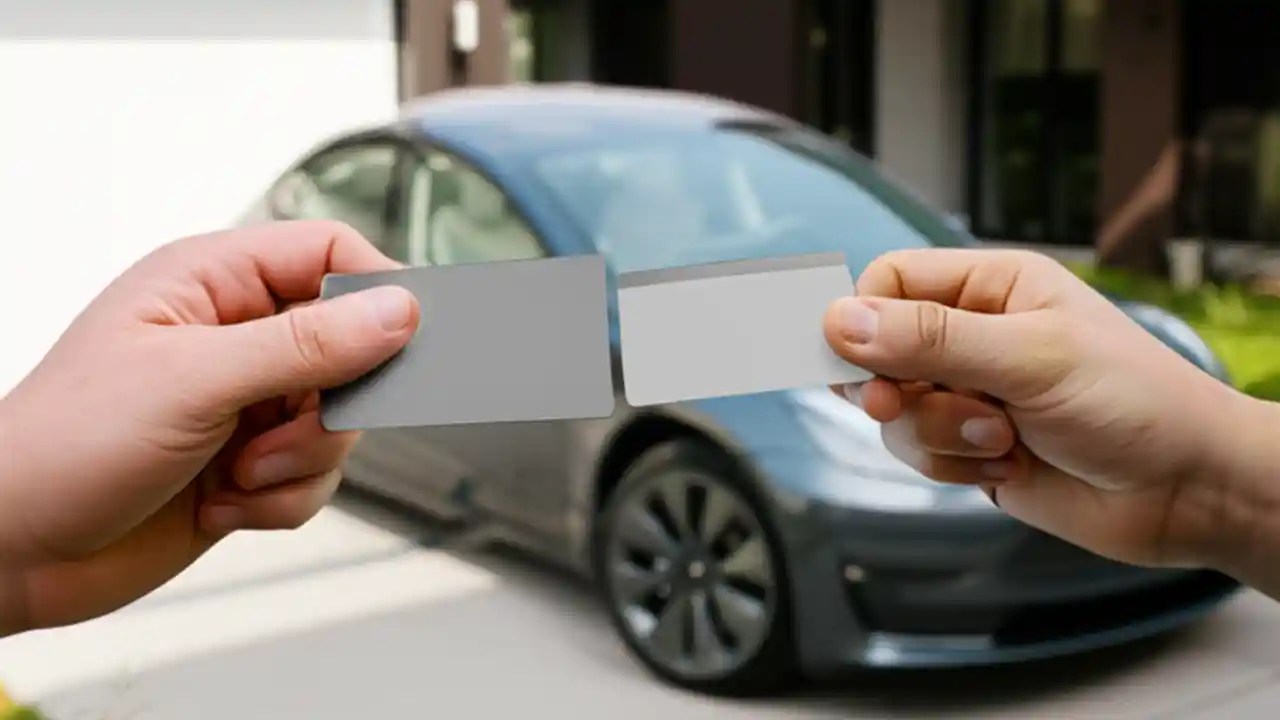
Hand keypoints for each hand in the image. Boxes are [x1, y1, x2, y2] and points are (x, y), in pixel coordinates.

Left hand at [0, 221, 418, 633]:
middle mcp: (237, 336)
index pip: (331, 255)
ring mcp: (246, 403)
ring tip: (235, 476)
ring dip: (299, 463)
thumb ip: (306, 345)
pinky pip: (317, 477)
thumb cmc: (66, 445)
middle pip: (353, 349)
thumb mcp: (195, 381)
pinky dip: (282, 500)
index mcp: (214, 282)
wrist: (13, 551)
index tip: (406, 340)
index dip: (378, 290)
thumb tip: (397, 311)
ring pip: (340, 423)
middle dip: (329, 407)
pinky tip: (222, 505)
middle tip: (285, 431)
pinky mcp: (251, 465)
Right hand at [822, 248, 1276, 580]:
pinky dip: (952, 466)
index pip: (891, 281)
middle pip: (878, 349)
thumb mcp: (1029, 358)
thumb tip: (840, 320)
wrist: (1186, 491)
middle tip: (894, 404)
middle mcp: (974, 334)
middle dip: (893, 386)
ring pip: (894, 410)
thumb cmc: (1132, 402)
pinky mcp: (970, 448)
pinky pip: (919, 452)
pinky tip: (1006, 466)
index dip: (860, 317)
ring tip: (998, 440)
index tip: (847, 359)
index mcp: (992, 287)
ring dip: (935, 434)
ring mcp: (970, 394)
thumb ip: (931, 340)